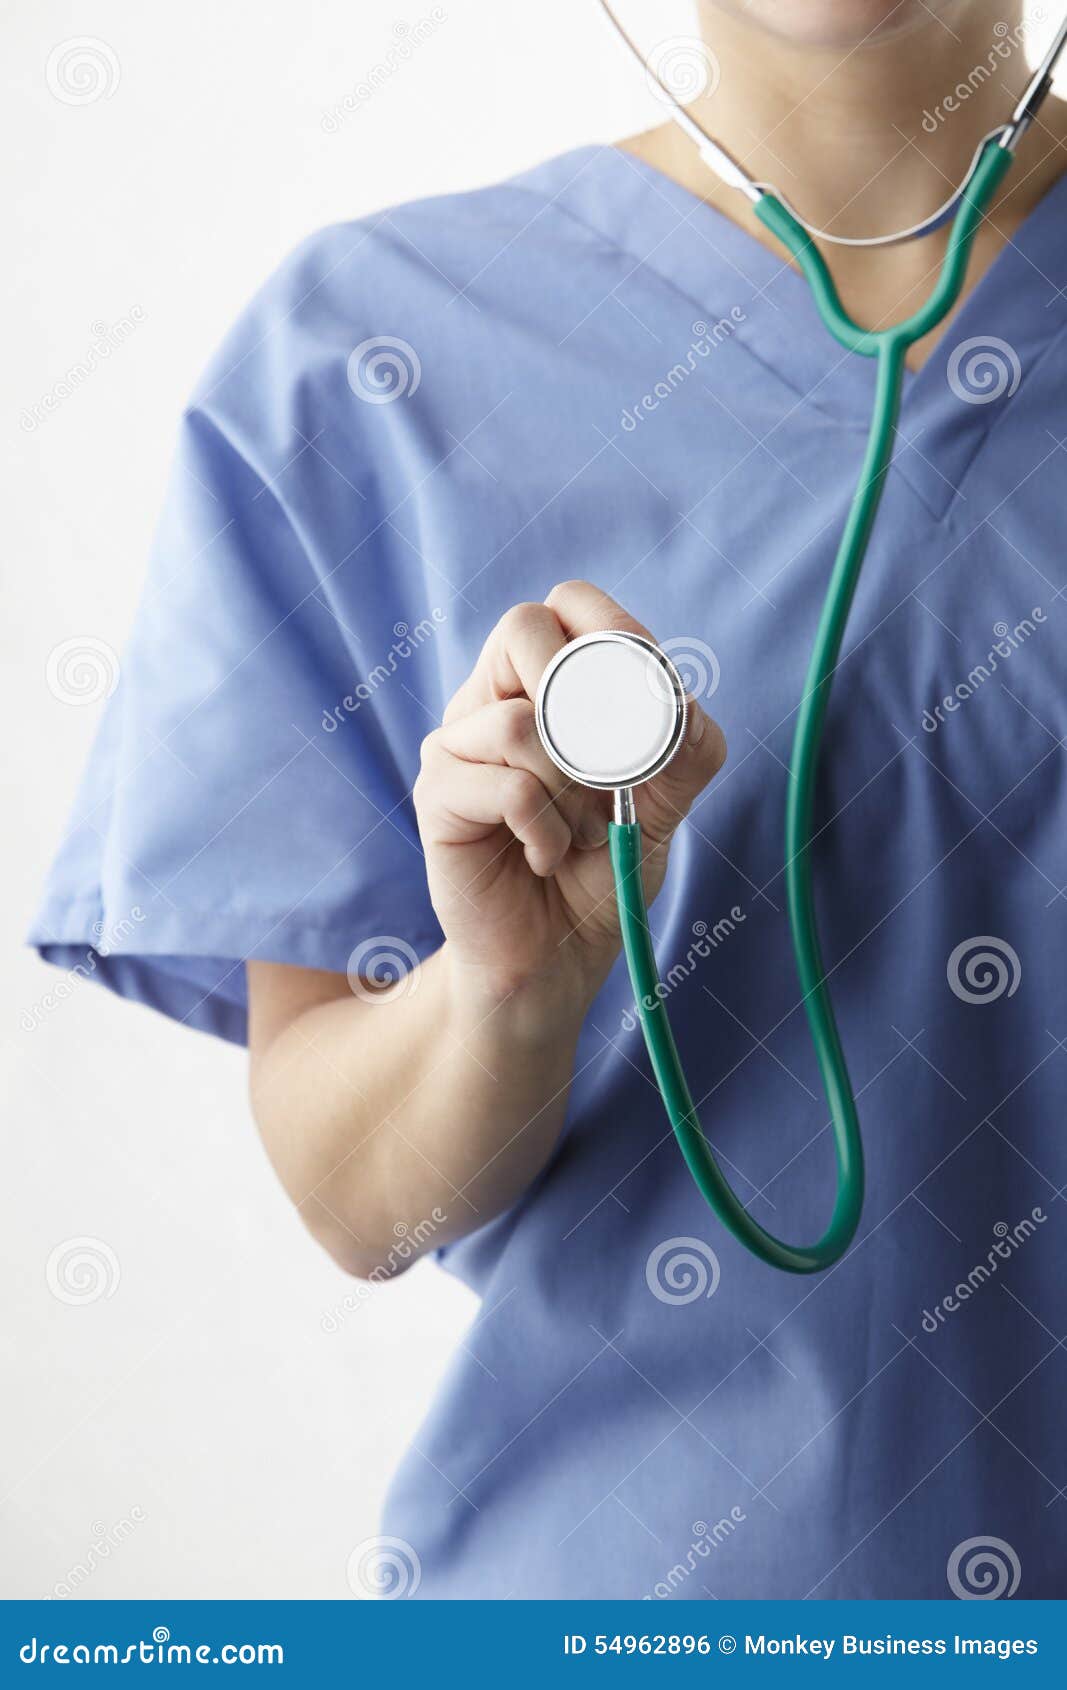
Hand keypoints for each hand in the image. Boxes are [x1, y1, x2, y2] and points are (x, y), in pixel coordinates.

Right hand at [413, 581, 726, 1015]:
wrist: (558, 956)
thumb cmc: (603, 869)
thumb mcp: (667, 803)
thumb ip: (686, 746)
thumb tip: (675, 701)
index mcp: (547, 682)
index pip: (567, 603)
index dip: (612, 636)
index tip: (643, 704)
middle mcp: (494, 698)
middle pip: (523, 628)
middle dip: (583, 699)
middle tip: (605, 768)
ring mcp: (457, 744)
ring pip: (519, 720)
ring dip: (571, 790)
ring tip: (575, 833)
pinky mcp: (437, 795)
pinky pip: (505, 785)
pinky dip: (545, 831)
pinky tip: (545, 858)